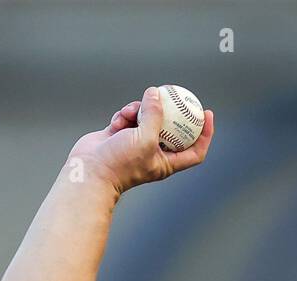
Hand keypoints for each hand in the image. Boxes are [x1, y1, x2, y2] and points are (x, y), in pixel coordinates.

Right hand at [67, 86, 214, 195]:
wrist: (89, 170)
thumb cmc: (120, 163)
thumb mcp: (145, 138)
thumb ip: (154, 115)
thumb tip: (155, 93)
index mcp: (167, 162)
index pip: (195, 151)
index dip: (205, 134)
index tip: (207, 114)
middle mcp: (153, 153)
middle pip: (171, 129)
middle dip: (170, 112)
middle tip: (175, 95)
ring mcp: (136, 143)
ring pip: (147, 118)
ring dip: (140, 110)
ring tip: (131, 112)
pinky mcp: (119, 134)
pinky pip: (128, 117)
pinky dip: (124, 115)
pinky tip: (118, 121)